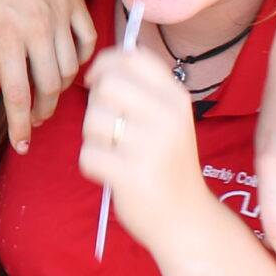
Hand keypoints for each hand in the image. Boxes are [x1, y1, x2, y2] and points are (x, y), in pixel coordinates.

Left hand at [0, 0, 96, 152]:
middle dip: (41, 111)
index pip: (18, 95)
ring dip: (59, 88)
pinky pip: (88, 41)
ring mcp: (61, 14)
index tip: (22, 143)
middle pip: (48, 87)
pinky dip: (81, 59)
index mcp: (7, 35)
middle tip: (34, 120)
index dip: (20, 125)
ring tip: (47, 94)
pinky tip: (68, 64)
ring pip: (70, 68)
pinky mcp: (76, 0)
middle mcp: (38, 28)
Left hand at [78, 47, 215, 256]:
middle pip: (107, 84)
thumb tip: (100, 67)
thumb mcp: (167, 120)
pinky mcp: (132, 174)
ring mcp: (152, 145)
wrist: (186, 219)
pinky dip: (92, 167)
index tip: (98, 82)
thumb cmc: (166, 164)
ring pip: (93, 120)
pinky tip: (114, 175)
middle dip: (96, 105)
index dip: (105, 64)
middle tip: (109, 129)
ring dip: (93, 139)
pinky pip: (88, 156)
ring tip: (116, 154)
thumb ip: (140, 92)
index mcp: (177, 97)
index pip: (133, 57)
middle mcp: (169, 116)